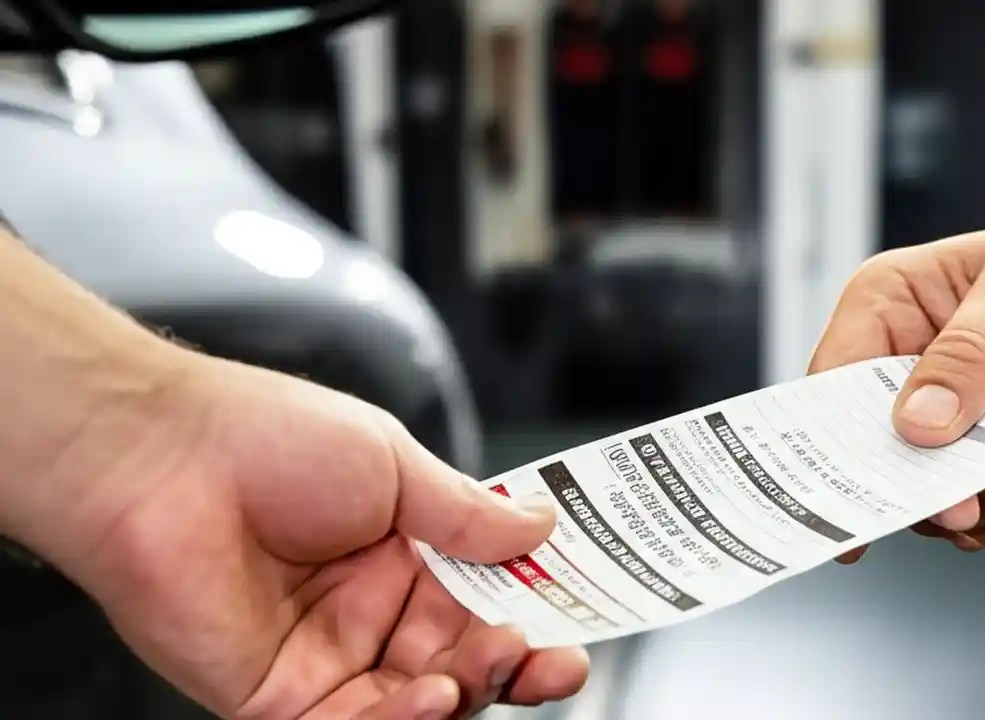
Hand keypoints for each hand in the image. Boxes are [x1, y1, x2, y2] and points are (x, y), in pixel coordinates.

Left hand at [43, 354, 588, 718]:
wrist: (159, 458)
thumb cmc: (266, 438)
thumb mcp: (395, 465)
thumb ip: (468, 513)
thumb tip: (543, 525)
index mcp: (402, 548)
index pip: (486, 595)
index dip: (534, 611)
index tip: (578, 620)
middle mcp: (370, 606)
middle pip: (462, 657)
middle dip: (513, 664)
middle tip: (551, 660)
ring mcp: (326, 655)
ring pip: (417, 701)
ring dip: (463, 693)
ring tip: (485, 668)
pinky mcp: (277, 697)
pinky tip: (427, 696)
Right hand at [810, 226, 984, 560]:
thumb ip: (968, 355)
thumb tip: (918, 423)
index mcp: (886, 306)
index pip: (834, 376)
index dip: (831, 430)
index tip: (847, 480)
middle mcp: (899, 368)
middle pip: (865, 446)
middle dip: (906, 484)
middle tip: (950, 507)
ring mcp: (938, 421)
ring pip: (913, 489)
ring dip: (958, 506)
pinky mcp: (977, 460)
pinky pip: (964, 511)